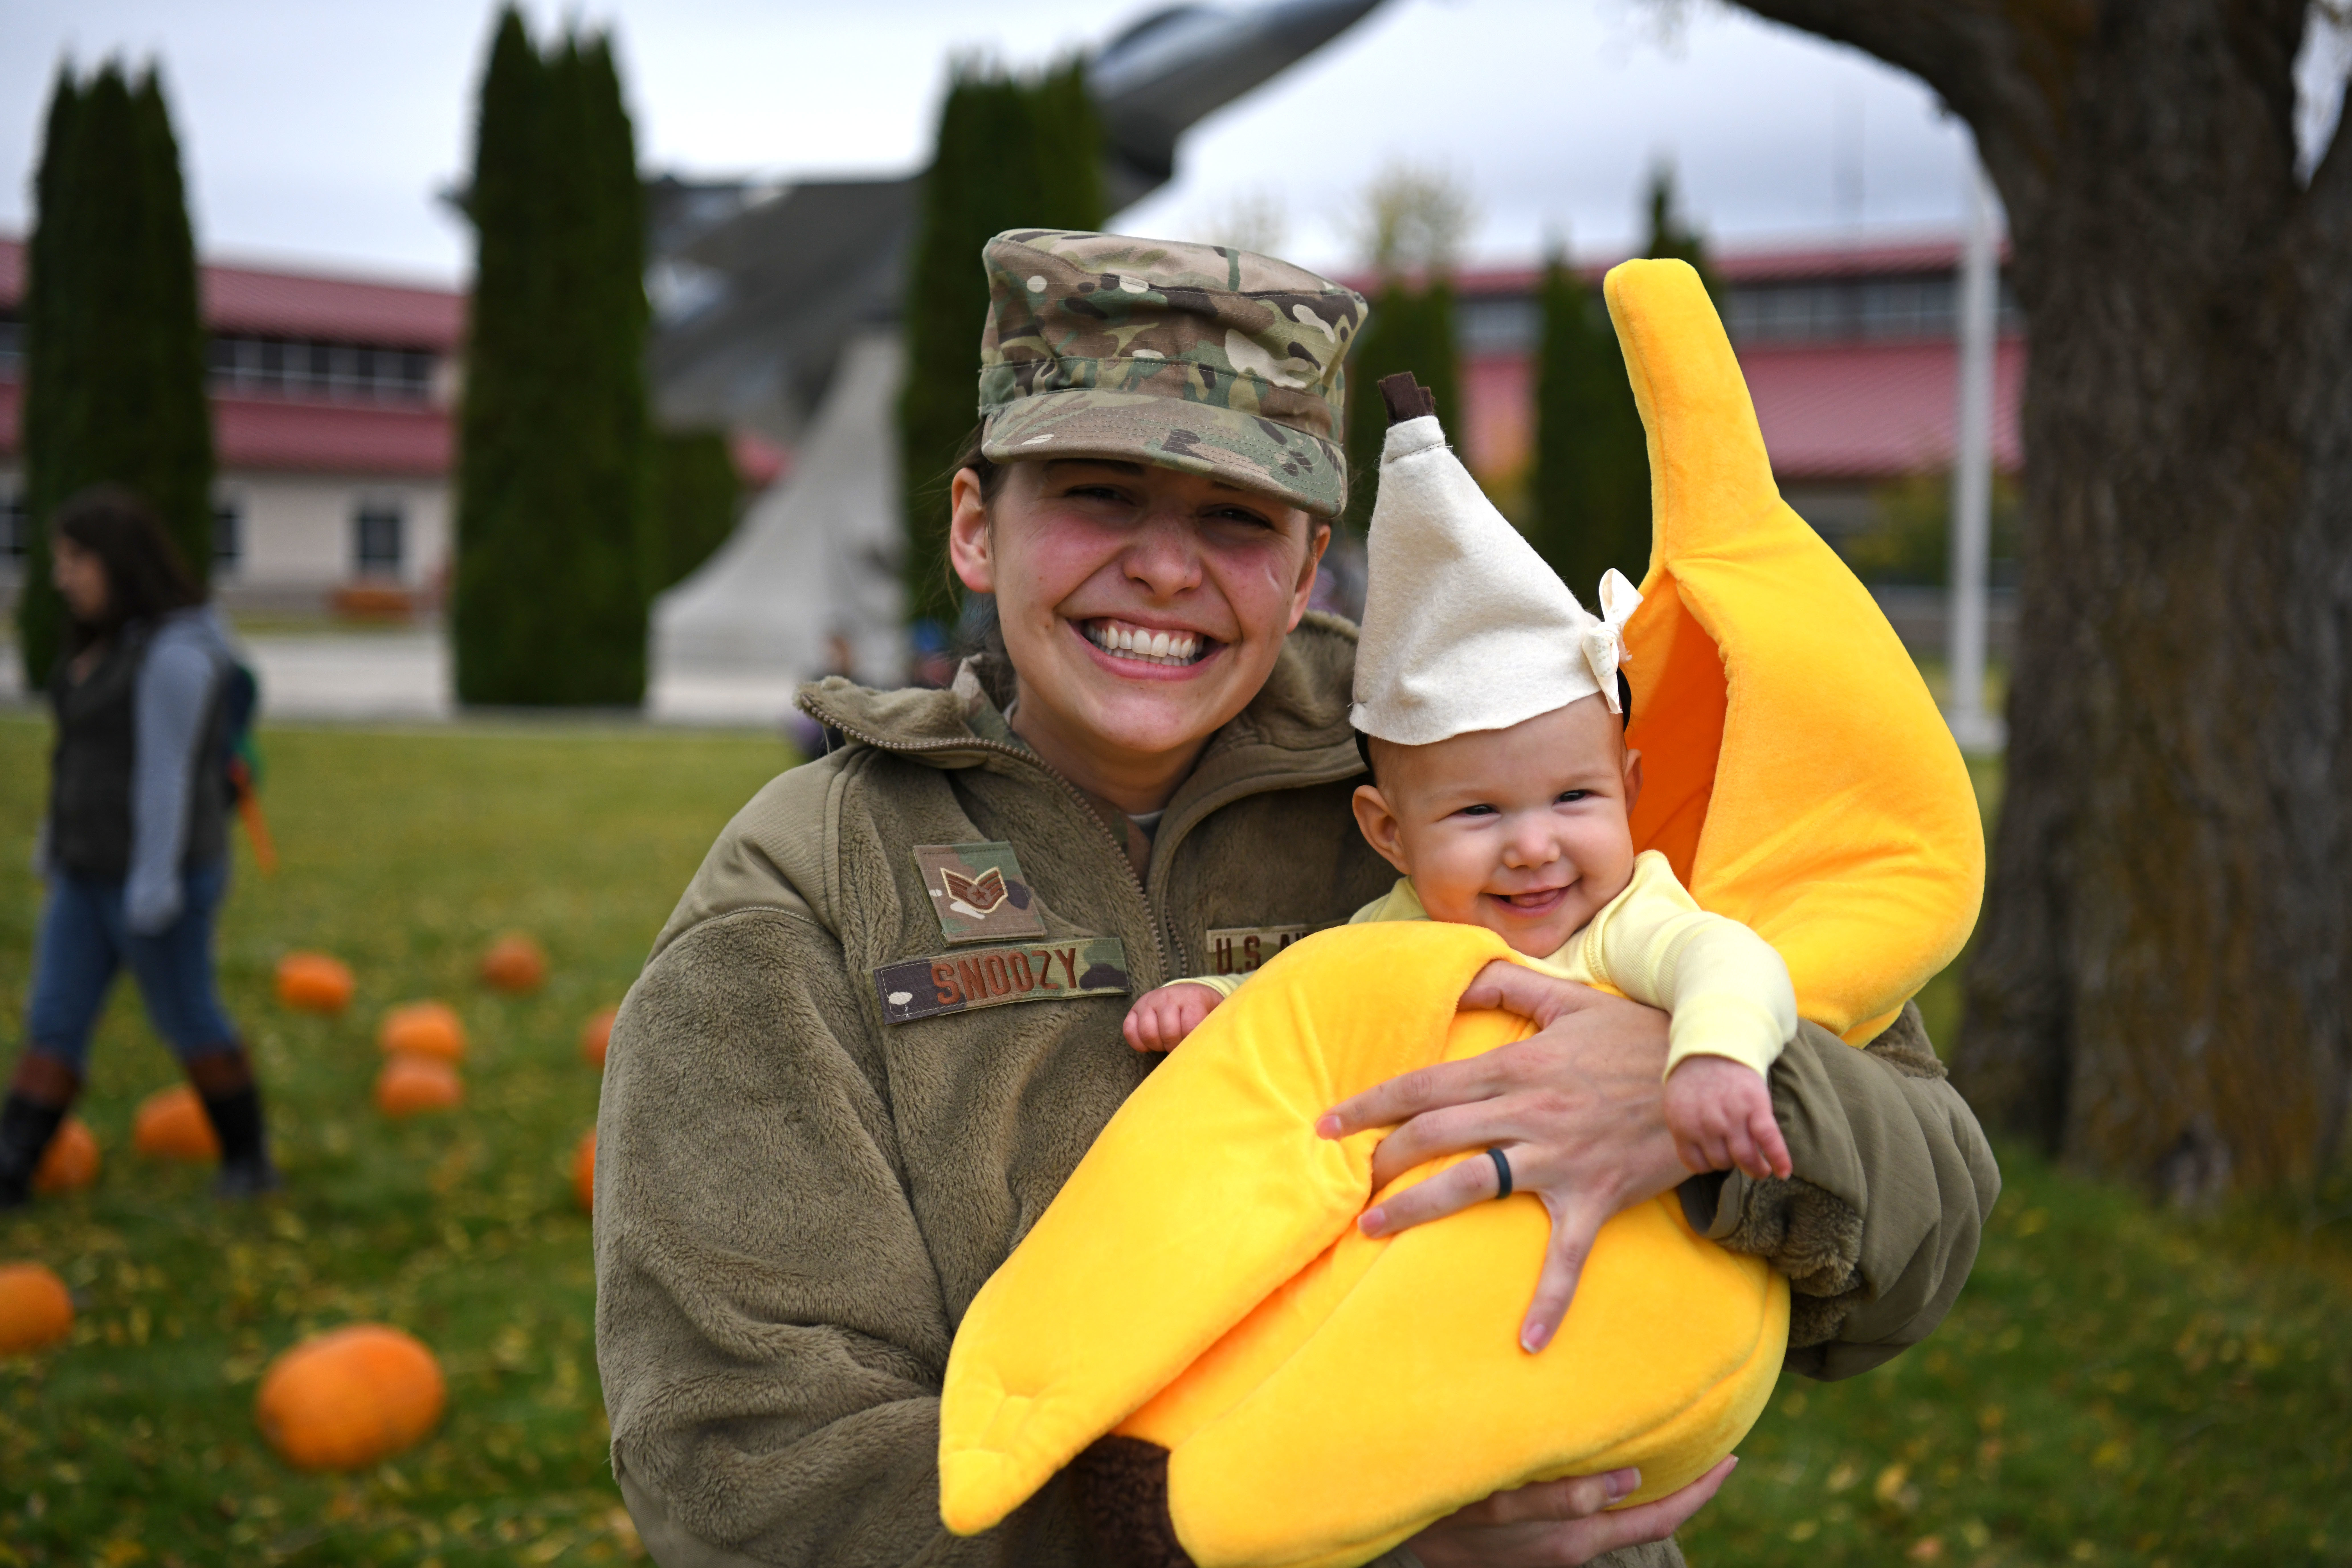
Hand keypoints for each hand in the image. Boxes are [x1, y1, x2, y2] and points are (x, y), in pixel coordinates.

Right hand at [1122, 983, 1219, 1051]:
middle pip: (1168, 1033)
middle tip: (1180, 1046)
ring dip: (1157, 1045)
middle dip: (1174, 1046)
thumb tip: (1215, 1048)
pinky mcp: (1136, 1008)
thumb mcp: (1216, 1014)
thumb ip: (1216, 1027)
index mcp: (1192, 998)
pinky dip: (1139, 1042)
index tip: (1195, 1045)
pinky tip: (1150, 1044)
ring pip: (1148, 1033)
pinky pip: (1129, 1031)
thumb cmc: (1204, 1011)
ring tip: (1167, 1043)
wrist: (1189, 992)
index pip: (1189, 1027)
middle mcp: (1169, 996)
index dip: (1191, 1043)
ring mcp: (1150, 1001)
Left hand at [1315, 962, 1687, 1351]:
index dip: (1370, 1104)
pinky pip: (1566, 1257)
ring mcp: (1559, 1158)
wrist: (1707, 1078)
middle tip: (1345, 1181)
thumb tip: (1465, 970)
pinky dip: (1548, 1300)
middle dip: (1381, 1158)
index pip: (1424, 1086)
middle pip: (1433, 1135)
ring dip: (1417, 1209)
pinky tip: (1527, 1341)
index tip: (1327, 1126)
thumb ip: (1512, 984)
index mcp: (1515, 1066)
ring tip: (1372, 1227)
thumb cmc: (1636, 1037)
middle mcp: (1527, 1112)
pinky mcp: (1594, 1197)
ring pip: (1471, 1185)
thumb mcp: (1572, 999)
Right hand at [1406, 1458, 1736, 1566]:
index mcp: (1574, 1540)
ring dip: (1648, 1489)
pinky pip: (1590, 1516)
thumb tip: (1629, 1481)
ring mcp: (1556, 1549)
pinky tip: (1609, 1465)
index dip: (1699, 1493)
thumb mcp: (1500, 1508)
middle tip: (1714, 1451)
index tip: (1730, 1459)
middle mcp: (1573, 1548)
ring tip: (1667, 1448)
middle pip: (1648, 1520)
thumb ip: (1561, 1499)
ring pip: (1620, 1517)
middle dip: (1686, 1490)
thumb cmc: (1449, 1516)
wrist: (1403, 1542)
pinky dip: (1613, 1492)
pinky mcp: (1537, 1543)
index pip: (1657, 1519)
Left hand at [1662, 1056, 1791, 1179]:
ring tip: (1760, 1170)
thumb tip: (1698, 1160)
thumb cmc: (1695, 1080)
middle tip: (1736, 1156)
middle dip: (1729, 1162)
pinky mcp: (1756, 1107)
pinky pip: (1769, 1140)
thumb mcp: (1677, 1105)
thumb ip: (1684, 1131)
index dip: (1708, 1164)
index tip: (1715, 1159)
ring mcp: (1732, 1116)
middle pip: (1722, 1161)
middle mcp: (1706, 1124)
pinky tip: (1783, 1172)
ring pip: (1745, 1157)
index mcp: (1682, 1124)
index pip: (1696, 1164)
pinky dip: (1779, 1158)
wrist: (1716, 1045)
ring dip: (1755, 1169)